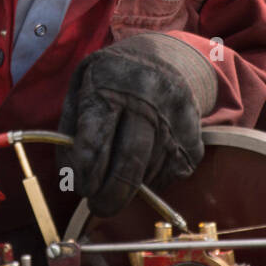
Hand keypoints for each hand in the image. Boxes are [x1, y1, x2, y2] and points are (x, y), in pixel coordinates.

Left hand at [58, 33, 215, 215]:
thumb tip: (71, 177)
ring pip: (150, 173)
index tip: (82, 187)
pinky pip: (173, 174)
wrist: (164, 58)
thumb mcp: (82, 88)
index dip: (87, 171)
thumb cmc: (112, 80)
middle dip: (110, 194)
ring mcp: (175, 118)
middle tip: (99, 207)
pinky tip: (144, 167)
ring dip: (132, 188)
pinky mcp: (195, 136)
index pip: (96, 138)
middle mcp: (147, 99)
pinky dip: (155, 181)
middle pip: (129, 162)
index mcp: (110, 84)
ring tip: (119, 181)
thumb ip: (71, 130)